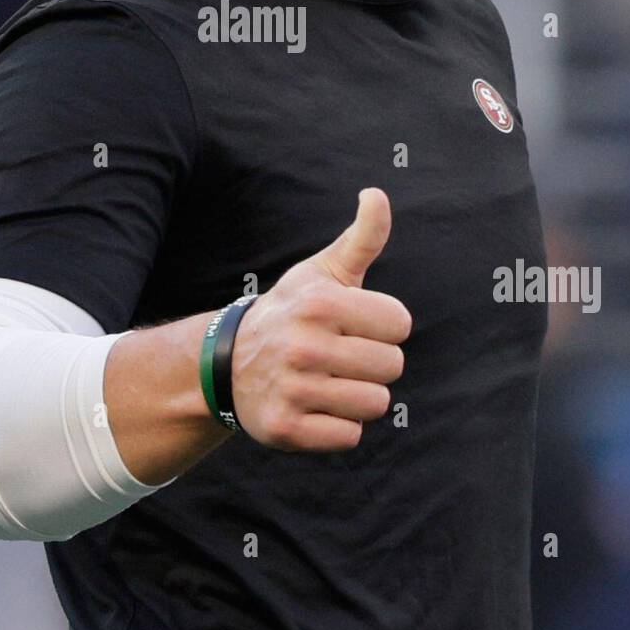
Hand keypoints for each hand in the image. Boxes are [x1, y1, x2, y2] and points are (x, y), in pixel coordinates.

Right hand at [231, 187, 410, 449]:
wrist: (229, 362)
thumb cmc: (293, 311)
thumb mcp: (323, 271)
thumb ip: (362, 237)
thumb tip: (377, 193)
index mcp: (320, 303)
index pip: (400, 324)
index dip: (383, 325)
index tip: (355, 323)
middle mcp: (304, 346)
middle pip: (391, 366)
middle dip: (373, 362)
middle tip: (341, 355)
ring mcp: (293, 389)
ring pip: (375, 403)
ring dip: (358, 395)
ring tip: (329, 381)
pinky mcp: (286, 429)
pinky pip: (349, 436)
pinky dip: (338, 426)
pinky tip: (315, 407)